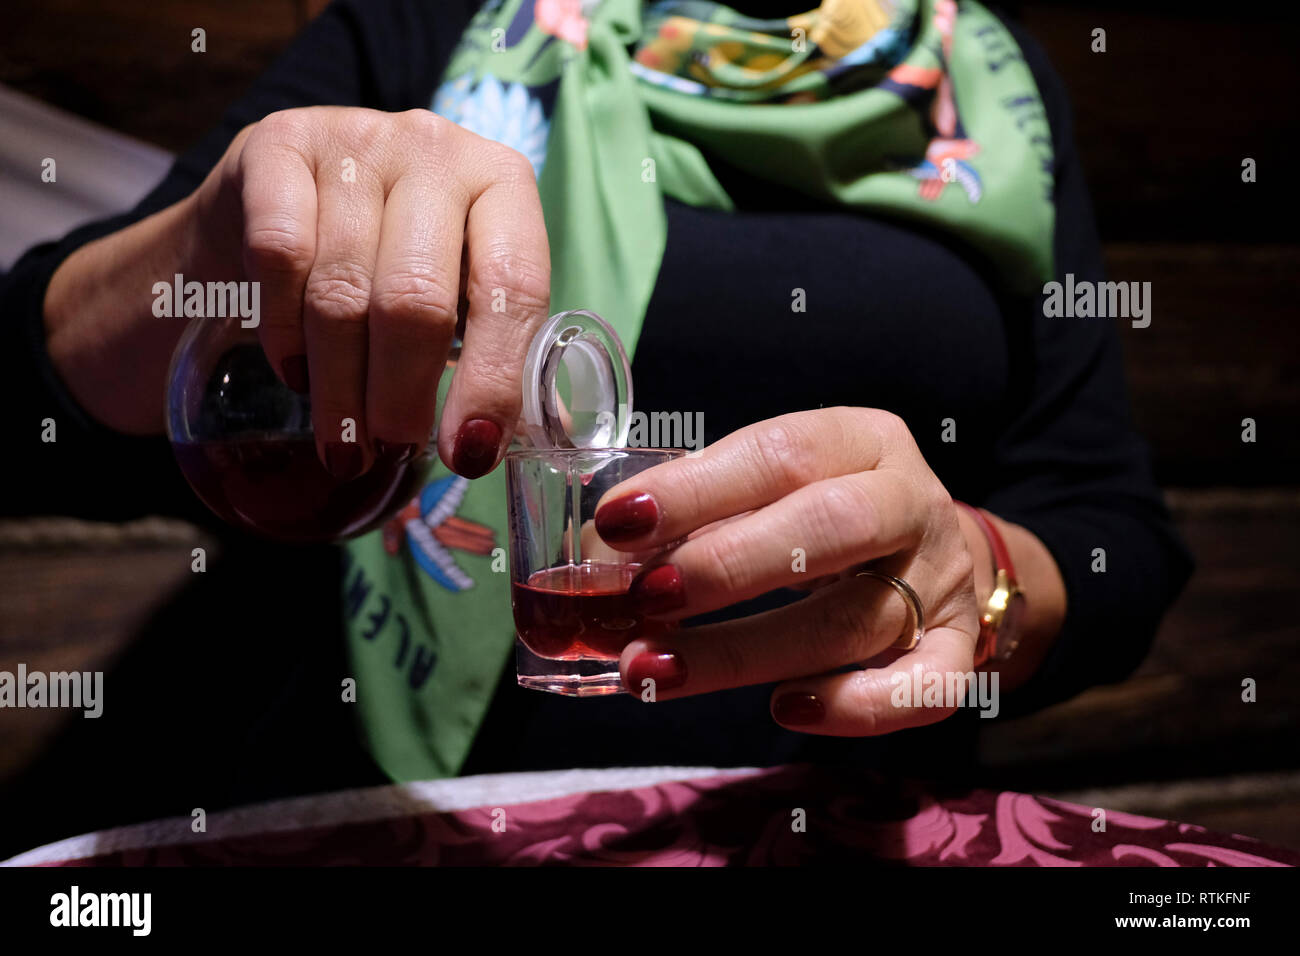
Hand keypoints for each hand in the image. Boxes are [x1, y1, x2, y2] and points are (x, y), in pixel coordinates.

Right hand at [190, 106, 549, 477]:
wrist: (278, 203)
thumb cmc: (393, 263)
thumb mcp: (460, 298)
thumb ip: (505, 359)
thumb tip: (549, 440)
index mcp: (503, 184)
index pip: (512, 287)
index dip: (494, 380)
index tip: (470, 453)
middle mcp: (435, 149)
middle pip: (417, 297)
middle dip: (402, 396)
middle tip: (390, 453)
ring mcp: (354, 139)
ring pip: (341, 290)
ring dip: (340, 388)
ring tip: (344, 441)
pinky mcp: (277, 145)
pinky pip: (279, 256)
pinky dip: (285, 331)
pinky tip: (296, 371)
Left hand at [593, 407, 981, 734]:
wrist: (930, 555)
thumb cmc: (819, 517)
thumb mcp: (768, 491)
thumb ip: (694, 516)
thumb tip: (596, 557)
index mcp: (858, 440)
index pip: (779, 452)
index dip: (696, 489)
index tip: (618, 522)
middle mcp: (910, 500)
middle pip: (830, 528)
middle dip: (727, 565)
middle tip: (645, 600)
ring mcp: (943, 578)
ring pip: (854, 620)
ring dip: (747, 653)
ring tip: (655, 672)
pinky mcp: (958, 648)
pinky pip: (925, 688)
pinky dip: (857, 706)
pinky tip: (787, 708)